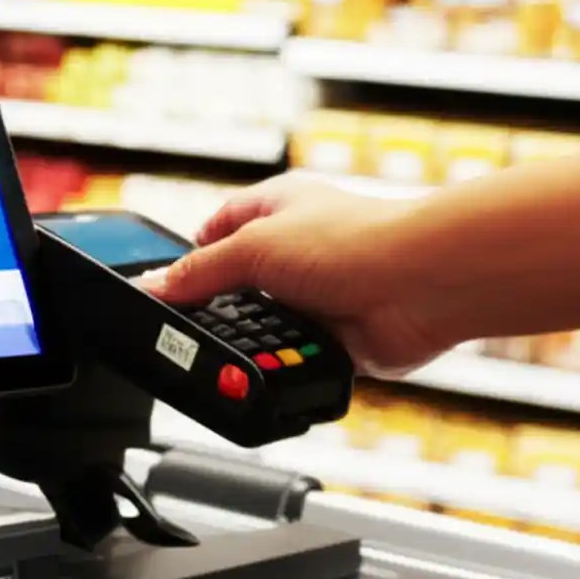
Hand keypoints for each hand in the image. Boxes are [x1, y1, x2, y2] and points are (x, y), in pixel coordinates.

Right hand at [137, 174, 447, 377]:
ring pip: (264, 326)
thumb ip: (199, 273)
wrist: (424, 285)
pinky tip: (272, 370)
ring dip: (253, 341)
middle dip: (219, 306)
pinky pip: (293, 359)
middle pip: (238, 282)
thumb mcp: (253, 248)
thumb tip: (155, 287)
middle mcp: (298, 249)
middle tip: (190, 327)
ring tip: (233, 354)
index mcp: (278, 208)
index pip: (220, 225)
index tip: (165, 281)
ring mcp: (318, 296)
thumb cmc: (357, 242)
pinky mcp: (335, 339)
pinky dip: (283, 366)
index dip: (191, 251)